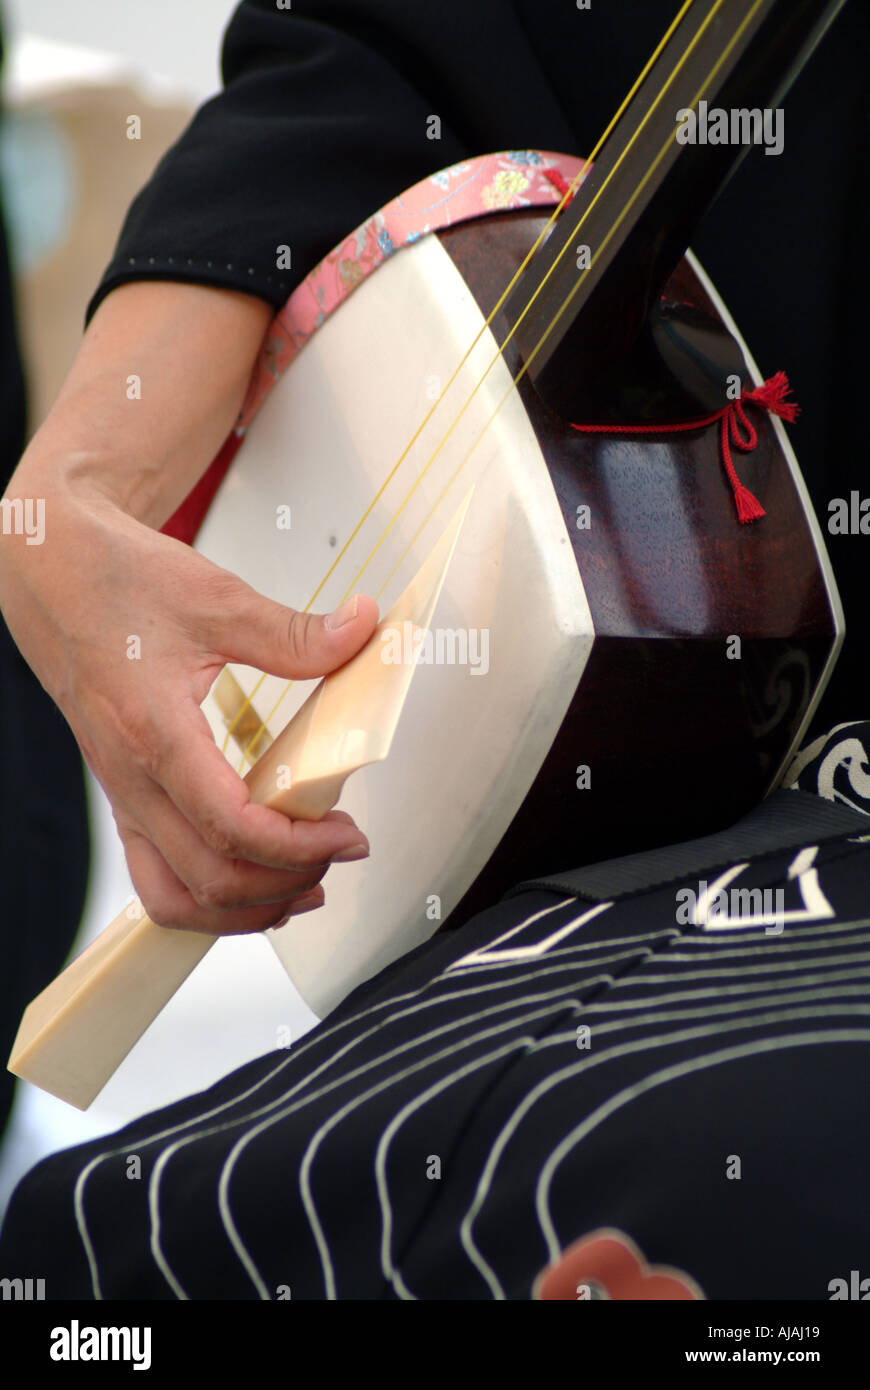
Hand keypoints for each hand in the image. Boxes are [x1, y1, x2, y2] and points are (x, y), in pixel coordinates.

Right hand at [0, 482, 377, 933]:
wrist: (50, 577)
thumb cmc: (116, 582)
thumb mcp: (215, 597)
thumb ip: (293, 631)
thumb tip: (362, 629)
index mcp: (155, 733)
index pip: (229, 827)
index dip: (297, 846)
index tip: (347, 833)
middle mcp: (132, 779)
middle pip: (210, 878)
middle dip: (287, 880)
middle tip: (342, 848)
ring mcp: (123, 795)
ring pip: (176, 898)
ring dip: (247, 907)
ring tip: (307, 883)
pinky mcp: (124, 797)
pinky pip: (160, 878)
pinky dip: (211, 898)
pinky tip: (258, 878)